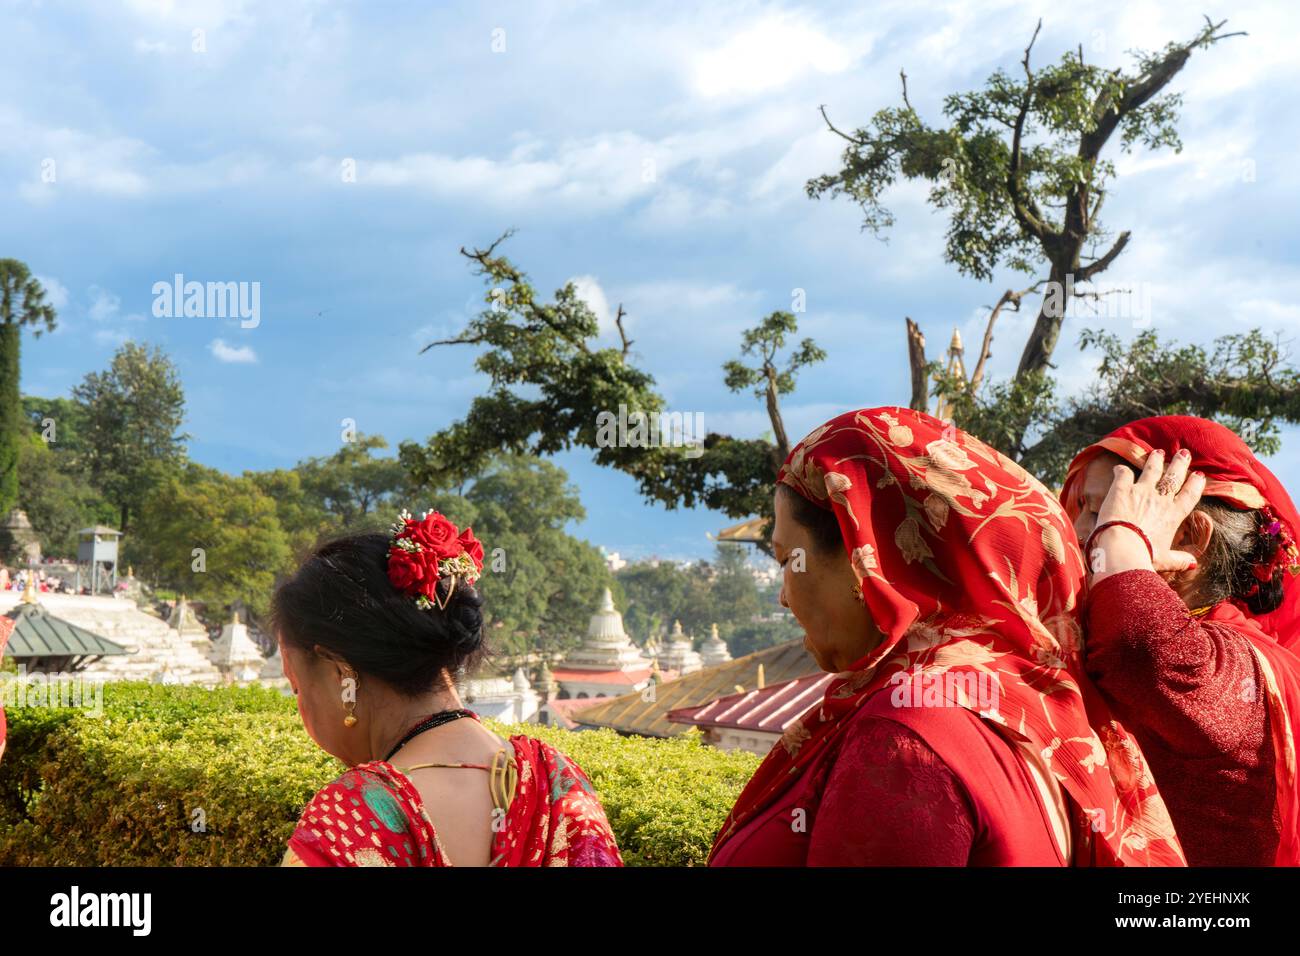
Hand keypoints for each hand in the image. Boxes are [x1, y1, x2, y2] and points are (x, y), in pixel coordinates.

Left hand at [1092, 448, 1206, 575]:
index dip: (1195, 483)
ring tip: (1158, 452)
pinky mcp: (1121, 489)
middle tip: (1184, 453)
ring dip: (1156, 460)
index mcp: (1174, 515)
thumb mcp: (1165, 560)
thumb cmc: (1145, 556)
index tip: (1199, 475)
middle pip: (1174, 476)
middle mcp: (1161, 499)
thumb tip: (1192, 564)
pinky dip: (1121, 470)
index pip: (1190, 495)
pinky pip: (1123, 474)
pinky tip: (1118, 467)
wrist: (1122, 548)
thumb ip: (1179, 559)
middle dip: (1180, 464)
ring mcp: (1141, 491)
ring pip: (1151, 469)